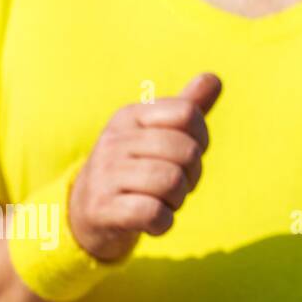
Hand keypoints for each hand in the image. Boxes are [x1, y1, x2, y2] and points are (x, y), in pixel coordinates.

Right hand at [68, 72, 221, 261]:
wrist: (86, 211)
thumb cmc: (135, 169)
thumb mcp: (157, 134)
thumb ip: (187, 108)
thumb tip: (214, 78)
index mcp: (131, 115)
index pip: (188, 114)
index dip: (201, 139)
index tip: (185, 154)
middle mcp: (115, 140)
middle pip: (186, 151)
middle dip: (191, 175)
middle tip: (174, 184)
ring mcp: (106, 174)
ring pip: (172, 182)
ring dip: (177, 200)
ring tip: (161, 201)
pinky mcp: (103, 209)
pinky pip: (153, 213)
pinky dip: (163, 223)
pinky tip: (153, 221)